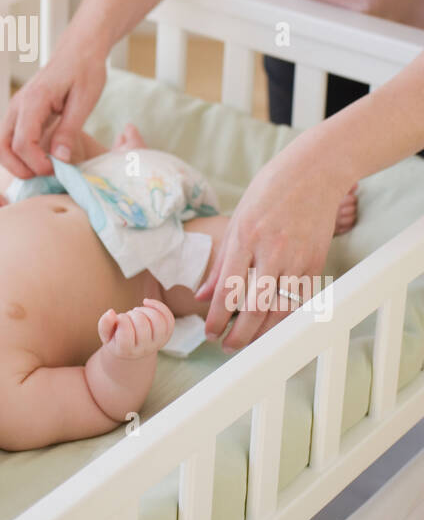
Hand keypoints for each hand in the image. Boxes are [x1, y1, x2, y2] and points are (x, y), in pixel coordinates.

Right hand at [0, 41, 106, 179]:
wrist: (79, 50)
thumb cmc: (85, 71)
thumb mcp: (85, 101)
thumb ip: (69, 130)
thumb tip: (59, 160)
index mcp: (34, 100)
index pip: (23, 142)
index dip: (37, 163)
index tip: (57, 169)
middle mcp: (17, 105)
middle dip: (20, 168)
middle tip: (46, 173)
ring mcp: (14, 109)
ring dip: (16, 164)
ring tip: (43, 168)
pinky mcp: (18, 114)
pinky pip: (7, 140)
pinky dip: (18, 155)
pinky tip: (41, 157)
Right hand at [97, 298, 174, 357]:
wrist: (133, 350)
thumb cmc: (116, 339)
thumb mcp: (106, 334)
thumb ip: (104, 324)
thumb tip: (111, 312)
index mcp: (126, 351)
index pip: (126, 333)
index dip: (122, 320)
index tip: (119, 318)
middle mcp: (144, 349)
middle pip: (142, 324)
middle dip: (133, 314)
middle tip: (128, 316)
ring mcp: (158, 342)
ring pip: (158, 321)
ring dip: (145, 310)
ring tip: (137, 311)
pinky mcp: (167, 335)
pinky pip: (169, 318)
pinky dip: (159, 306)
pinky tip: (147, 302)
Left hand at [195, 138, 350, 350]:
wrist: (313, 173)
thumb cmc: (269, 192)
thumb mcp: (236, 220)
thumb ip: (221, 263)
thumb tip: (202, 296)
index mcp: (246, 237)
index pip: (228, 289)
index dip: (216, 317)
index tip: (208, 332)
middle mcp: (272, 251)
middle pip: (254, 307)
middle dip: (238, 334)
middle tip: (226, 346)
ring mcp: (298, 258)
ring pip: (280, 310)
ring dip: (262, 333)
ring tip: (246, 342)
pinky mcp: (317, 262)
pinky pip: (300, 300)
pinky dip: (285, 318)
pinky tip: (271, 326)